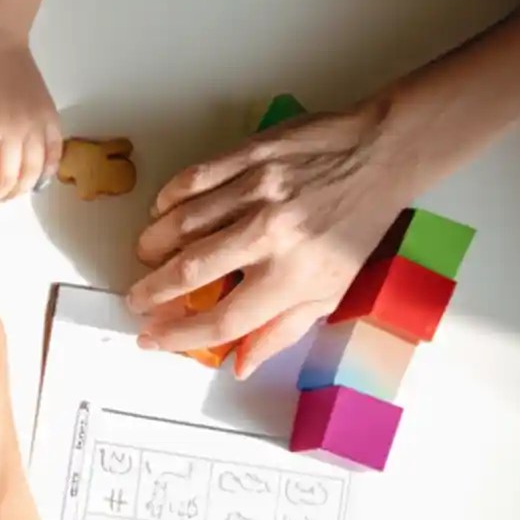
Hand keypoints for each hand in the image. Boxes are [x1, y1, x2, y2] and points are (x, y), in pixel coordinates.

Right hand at [127, 103, 419, 377]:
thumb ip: (282, 330)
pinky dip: (167, 201)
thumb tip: (240, 365)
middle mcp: (270, 236)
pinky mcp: (247, 156)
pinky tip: (162, 214)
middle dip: (151, 293)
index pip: (221, 321)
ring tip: (148, 258)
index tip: (154, 339)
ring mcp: (255, 192)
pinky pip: (191, 181)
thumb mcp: (331, 291)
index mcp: (293, 277)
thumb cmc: (357, 225)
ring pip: (180, 225)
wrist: (382, 154)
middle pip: (188, 274)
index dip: (179, 336)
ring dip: (153, 247)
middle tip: (138, 300)